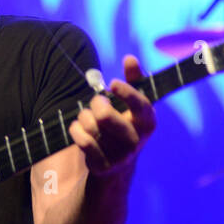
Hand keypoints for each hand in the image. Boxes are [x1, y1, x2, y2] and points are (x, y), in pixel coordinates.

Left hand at [68, 55, 155, 177]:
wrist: (117, 165)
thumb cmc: (123, 125)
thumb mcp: (131, 105)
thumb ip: (133, 81)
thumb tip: (130, 58)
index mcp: (148, 122)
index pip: (142, 106)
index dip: (127, 93)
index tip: (113, 83)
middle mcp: (137, 140)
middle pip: (106, 116)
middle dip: (96, 104)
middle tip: (97, 102)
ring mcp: (121, 156)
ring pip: (91, 125)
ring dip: (84, 116)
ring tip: (88, 119)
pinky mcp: (103, 166)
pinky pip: (82, 140)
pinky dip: (76, 129)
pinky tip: (78, 128)